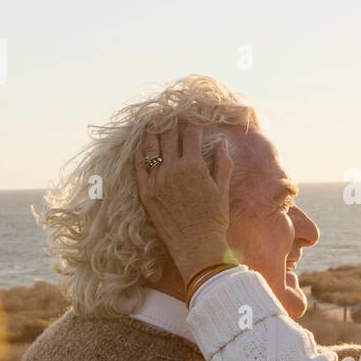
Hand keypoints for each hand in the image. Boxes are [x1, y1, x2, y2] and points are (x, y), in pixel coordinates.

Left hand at [135, 124, 233, 284]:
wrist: (196, 245)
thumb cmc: (213, 219)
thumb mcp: (222, 189)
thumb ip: (222, 163)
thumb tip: (222, 142)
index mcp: (194, 165)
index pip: (191, 134)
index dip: (192, 123)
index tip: (192, 118)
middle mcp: (173, 168)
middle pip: (168, 135)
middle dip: (170, 122)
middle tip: (170, 116)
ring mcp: (157, 180)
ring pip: (151, 146)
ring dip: (152, 132)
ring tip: (153, 124)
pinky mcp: (146, 192)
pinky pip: (138, 165)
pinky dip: (139, 152)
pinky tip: (141, 145)